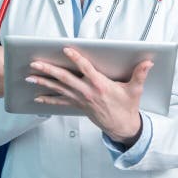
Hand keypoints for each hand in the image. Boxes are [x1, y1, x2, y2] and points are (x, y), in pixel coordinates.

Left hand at [27, 48, 152, 146]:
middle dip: (49, 70)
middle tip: (35, 63)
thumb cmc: (127, 106)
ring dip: (44, 82)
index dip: (76, 58)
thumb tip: (148, 61)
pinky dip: (48, 99)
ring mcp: (81, 99)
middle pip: (65, 78)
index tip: (66, 49)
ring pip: (59, 89)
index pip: (86, 68)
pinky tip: (37, 97)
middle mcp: (88, 92)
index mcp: (101, 85)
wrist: (122, 127)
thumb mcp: (135, 90)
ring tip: (30, 76)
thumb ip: (140, 74)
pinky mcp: (78, 105)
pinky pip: (60, 102)